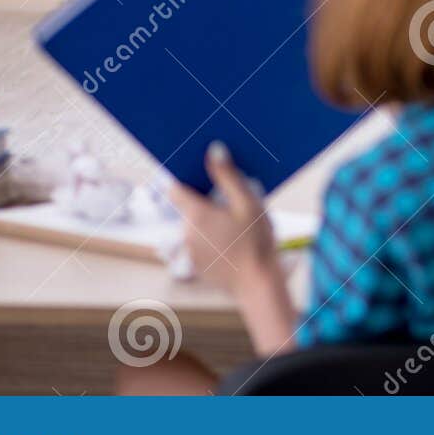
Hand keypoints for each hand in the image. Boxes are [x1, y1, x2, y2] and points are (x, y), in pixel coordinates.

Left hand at [169, 141, 277, 291]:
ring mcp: (190, 251)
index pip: (175, 188)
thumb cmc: (256, 241)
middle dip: (207, 202)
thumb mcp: (248, 202)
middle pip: (189, 208)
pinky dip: (212, 240)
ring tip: (238, 226)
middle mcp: (186, 232)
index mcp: (196, 213)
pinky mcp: (197, 266)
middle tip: (233, 204)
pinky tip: (234, 243)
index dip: (185, 179)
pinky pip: (200, 245)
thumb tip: (213, 150)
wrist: (258, 284)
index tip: (199, 175)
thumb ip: (228, 176)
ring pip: (196, 227)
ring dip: (210, 222)